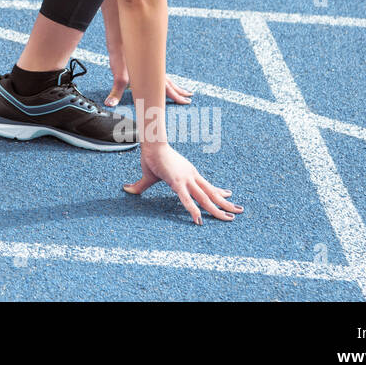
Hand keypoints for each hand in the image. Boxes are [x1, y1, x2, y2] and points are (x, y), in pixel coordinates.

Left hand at [104, 53, 192, 106]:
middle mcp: (155, 72)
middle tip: (190, 97)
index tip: (187, 102)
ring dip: (175, 85)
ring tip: (185, 89)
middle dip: (180, 92)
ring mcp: (153, 67)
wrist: (120, 40)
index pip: (168, 90)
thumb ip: (115, 93)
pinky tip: (166, 80)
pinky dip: (167, 79)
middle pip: (171, 84)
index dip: (177, 97)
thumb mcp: (118, 79)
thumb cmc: (120, 59)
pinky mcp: (149, 63)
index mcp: (152, 78)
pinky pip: (162, 73)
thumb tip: (109, 104)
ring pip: (168, 78)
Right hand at [123, 144, 242, 224]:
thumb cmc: (151, 156)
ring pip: (206, 198)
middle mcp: (192, 176)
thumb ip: (141, 186)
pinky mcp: (177, 183)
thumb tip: (126, 189)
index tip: (229, 195)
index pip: (207, 185)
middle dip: (226, 203)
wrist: (151, 144)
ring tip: (231, 217)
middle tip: (239, 211)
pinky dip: (193, 210)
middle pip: (212, 193)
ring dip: (219, 209)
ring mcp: (186, 180)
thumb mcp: (150, 175)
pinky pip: (187, 199)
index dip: (219, 192)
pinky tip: (199, 220)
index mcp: (189, 173)